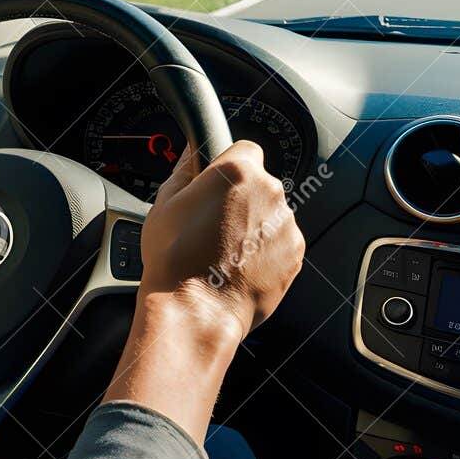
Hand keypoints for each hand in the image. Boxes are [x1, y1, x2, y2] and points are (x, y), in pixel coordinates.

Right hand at [140, 140, 304, 346]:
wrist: (196, 309)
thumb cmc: (176, 260)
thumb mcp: (164, 204)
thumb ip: (184, 171)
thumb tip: (192, 155)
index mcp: (238, 172)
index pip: (245, 149)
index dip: (228, 167)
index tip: (217, 184)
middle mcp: (270, 193)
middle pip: (259, 184)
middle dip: (240, 199)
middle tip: (212, 224)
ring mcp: (286, 225)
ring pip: (271, 215)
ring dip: (254, 226)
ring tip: (223, 252)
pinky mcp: (295, 255)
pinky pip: (281, 243)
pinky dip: (266, 252)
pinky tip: (238, 267)